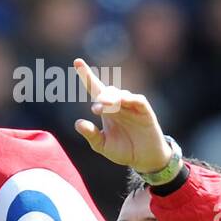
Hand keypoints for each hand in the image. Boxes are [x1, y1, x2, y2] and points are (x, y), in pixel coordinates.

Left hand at [72, 58, 172, 172]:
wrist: (144, 158)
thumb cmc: (123, 150)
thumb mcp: (103, 145)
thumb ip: (91, 135)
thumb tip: (77, 123)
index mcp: (106, 110)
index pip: (95, 89)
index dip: (87, 76)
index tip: (76, 62)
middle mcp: (118, 104)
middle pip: (107, 91)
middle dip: (100, 95)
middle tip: (95, 107)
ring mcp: (131, 105)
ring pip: (120, 95)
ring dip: (110, 100)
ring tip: (102, 107)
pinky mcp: (144, 110)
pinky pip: (137, 100)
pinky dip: (129, 99)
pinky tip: (121, 101)